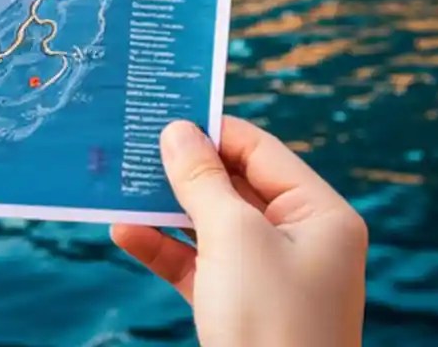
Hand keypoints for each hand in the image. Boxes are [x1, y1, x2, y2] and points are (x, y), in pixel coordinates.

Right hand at [111, 117, 366, 346]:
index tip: (159, 114)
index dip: (210, 130)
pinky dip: (162, 248)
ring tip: (117, 187)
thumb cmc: (271, 323)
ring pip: (208, 225)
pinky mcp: (238, 306)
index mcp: (320, 214)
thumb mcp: (233, 238)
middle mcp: (300, 239)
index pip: (260, 150)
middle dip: (180, 170)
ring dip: (163, 209)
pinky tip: (124, 233)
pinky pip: (196, 264)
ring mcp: (269, 275)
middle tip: (130, 146)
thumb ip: (202, 180)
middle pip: (232, 185)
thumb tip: (177, 131)